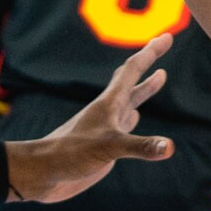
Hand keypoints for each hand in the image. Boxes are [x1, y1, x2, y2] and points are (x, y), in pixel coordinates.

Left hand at [6, 35, 175, 202]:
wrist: (42, 173)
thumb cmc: (69, 155)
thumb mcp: (108, 148)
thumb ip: (140, 146)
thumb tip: (168, 147)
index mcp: (109, 104)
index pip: (133, 70)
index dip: (150, 52)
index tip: (167, 37)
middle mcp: (109, 111)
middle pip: (133, 80)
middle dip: (149, 62)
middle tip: (164, 45)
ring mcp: (106, 128)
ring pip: (130, 101)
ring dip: (144, 88)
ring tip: (160, 75)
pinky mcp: (104, 145)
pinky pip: (124, 125)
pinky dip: (134, 116)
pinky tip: (136, 116)